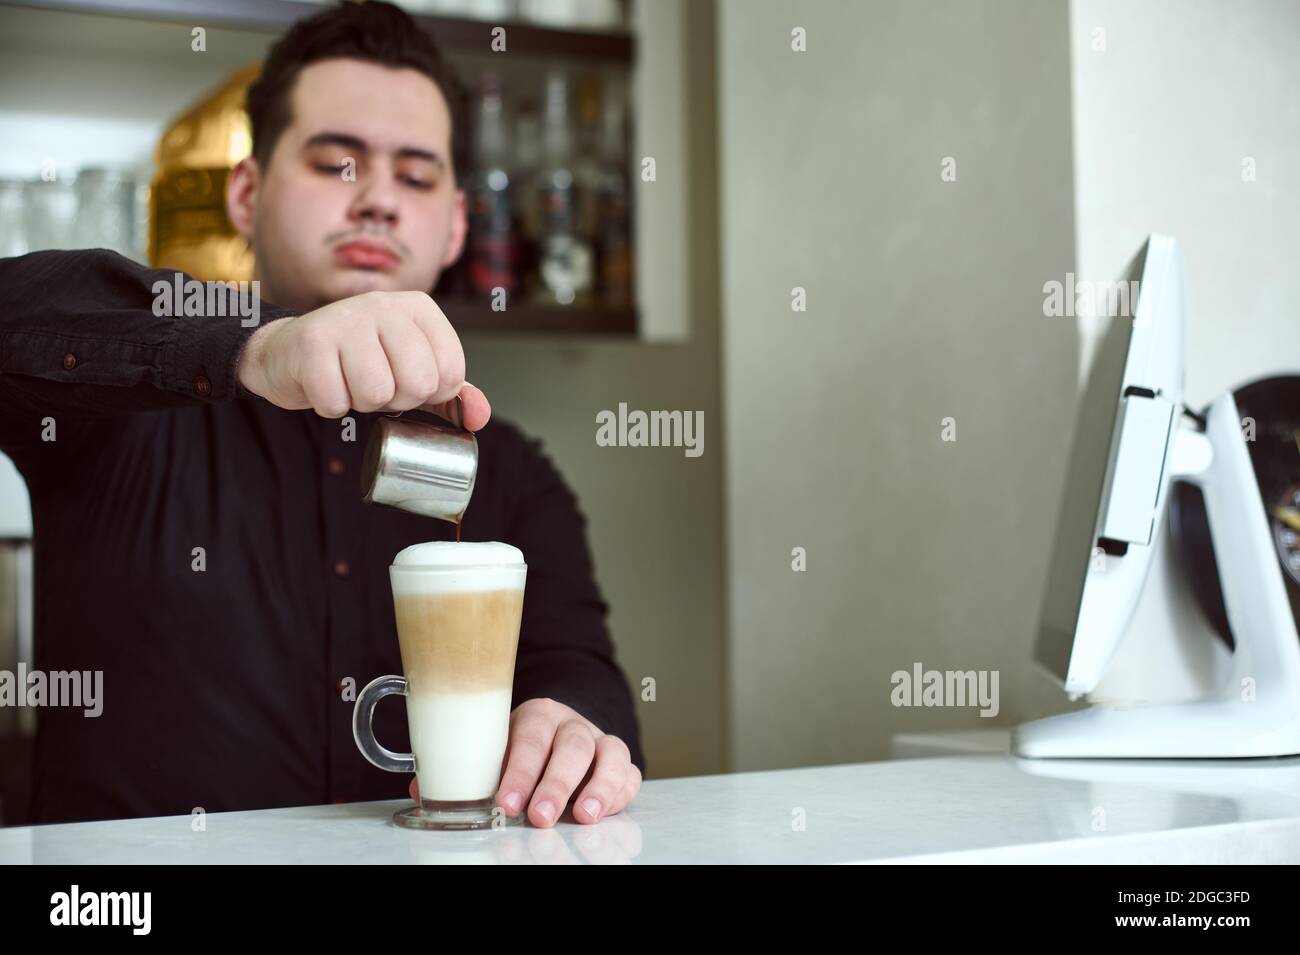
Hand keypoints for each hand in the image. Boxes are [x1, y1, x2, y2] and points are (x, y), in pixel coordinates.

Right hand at [236, 290, 490, 429]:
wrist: (290, 352)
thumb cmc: (359, 361)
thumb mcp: (413, 372)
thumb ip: (452, 395)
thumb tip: (479, 416)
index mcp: (419, 308)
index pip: (450, 372)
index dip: (428, 392)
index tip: (404, 378)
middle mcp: (384, 304)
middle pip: (418, 383)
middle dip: (396, 399)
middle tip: (376, 382)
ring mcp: (346, 319)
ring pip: (377, 392)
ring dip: (361, 402)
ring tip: (349, 381)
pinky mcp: (311, 341)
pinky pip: (336, 401)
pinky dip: (330, 405)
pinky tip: (325, 382)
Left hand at [407, 698, 641, 826]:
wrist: (560, 734)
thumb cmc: (521, 749)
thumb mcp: (495, 750)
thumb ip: (467, 770)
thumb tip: (423, 789)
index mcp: (536, 715)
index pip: (529, 735)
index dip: (519, 769)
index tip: (505, 801)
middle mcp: (571, 724)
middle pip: (571, 745)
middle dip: (555, 782)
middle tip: (539, 815)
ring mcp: (600, 742)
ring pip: (609, 754)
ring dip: (598, 787)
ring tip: (583, 816)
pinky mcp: (621, 763)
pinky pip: (630, 774)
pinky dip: (620, 792)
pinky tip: (604, 812)